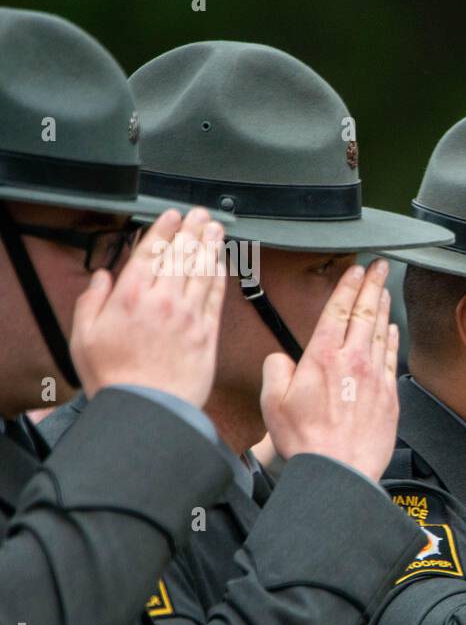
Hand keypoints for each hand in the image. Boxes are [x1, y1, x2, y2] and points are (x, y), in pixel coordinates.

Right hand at [71, 207, 226, 406]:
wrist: (147, 409)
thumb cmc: (114, 378)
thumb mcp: (83, 336)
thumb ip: (91, 300)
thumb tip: (102, 277)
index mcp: (131, 297)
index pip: (151, 252)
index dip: (165, 230)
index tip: (173, 216)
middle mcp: (163, 301)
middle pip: (181, 256)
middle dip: (192, 231)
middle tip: (201, 215)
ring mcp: (189, 316)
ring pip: (202, 271)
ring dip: (210, 247)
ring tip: (215, 229)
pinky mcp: (208, 334)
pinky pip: (216, 297)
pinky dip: (220, 276)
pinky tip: (222, 263)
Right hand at [260, 259, 399, 482]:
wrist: (340, 469)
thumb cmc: (307, 441)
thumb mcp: (273, 402)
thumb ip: (276, 370)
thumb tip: (282, 359)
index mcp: (323, 357)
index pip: (339, 310)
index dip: (349, 286)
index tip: (356, 270)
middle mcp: (353, 361)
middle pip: (366, 313)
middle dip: (373, 285)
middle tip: (380, 267)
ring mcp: (374, 377)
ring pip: (382, 331)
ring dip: (383, 307)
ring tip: (384, 290)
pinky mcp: (388, 395)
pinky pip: (391, 357)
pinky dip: (392, 339)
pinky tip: (392, 330)